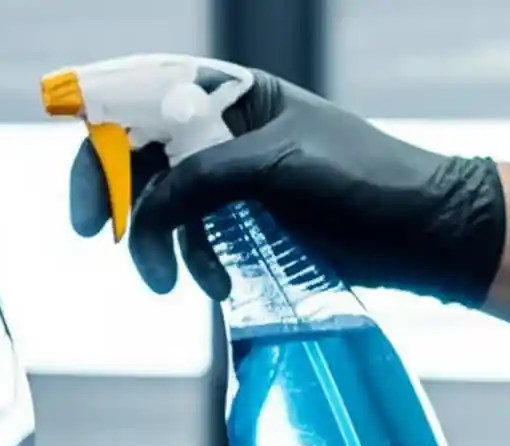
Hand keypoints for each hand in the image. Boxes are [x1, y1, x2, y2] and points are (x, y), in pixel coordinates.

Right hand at [69, 68, 506, 306]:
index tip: (85, 186)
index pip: (141, 99)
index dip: (101, 135)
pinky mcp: (244, 223)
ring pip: (162, 207)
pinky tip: (216, 286)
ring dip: (161, 246)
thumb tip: (143, 214)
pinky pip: (192, 239)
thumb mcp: (271, 169)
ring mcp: (231, 178)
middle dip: (122, 202)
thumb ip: (198, 181)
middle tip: (104, 241)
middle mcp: (222, 131)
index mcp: (231, 95)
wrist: (423, 235)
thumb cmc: (360, 182)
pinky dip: (193, 263)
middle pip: (139, 158)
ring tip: (178, 283)